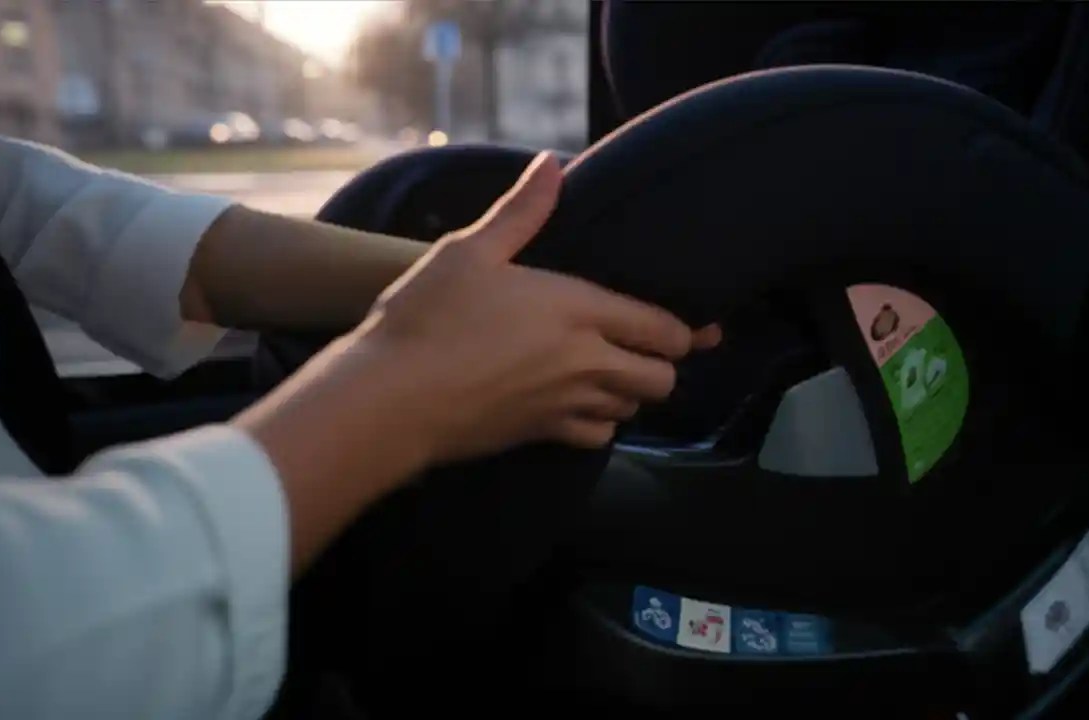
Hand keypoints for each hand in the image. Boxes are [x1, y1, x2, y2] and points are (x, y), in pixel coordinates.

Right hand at [237, 150, 719, 572]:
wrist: (390, 398)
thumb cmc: (426, 316)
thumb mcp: (470, 250)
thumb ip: (521, 211)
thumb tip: (552, 163)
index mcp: (577, 309)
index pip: (661, 328)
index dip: (687, 331)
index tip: (698, 329)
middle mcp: (584, 361)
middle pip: (661, 377)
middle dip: (665, 364)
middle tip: (651, 349)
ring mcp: (565, 403)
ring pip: (632, 409)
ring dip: (633, 393)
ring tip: (618, 373)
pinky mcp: (541, 434)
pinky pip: (598, 437)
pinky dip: (601, 423)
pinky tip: (581, 406)